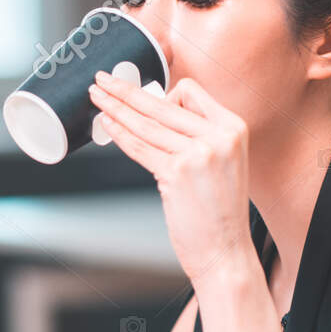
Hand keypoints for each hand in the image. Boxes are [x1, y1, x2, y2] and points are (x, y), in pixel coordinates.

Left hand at [88, 72, 254, 284]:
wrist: (225, 251)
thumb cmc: (219, 210)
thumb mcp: (223, 161)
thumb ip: (199, 133)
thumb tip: (159, 109)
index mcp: (233, 127)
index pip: (190, 90)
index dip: (164, 92)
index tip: (143, 97)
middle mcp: (218, 137)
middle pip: (160, 102)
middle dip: (124, 89)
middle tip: (102, 80)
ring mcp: (198, 154)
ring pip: (145, 123)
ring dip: (115, 108)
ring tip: (97, 99)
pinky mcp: (176, 174)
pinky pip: (139, 146)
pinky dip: (119, 134)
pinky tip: (106, 125)